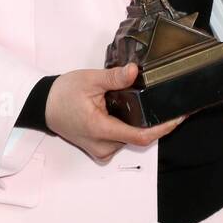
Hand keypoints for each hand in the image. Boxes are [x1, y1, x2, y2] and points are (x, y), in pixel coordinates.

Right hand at [45, 63, 185, 162]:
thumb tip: (135, 71)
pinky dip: (130, 126)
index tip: (179, 117)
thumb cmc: (64, 93)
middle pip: (139, 138)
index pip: (140, 136)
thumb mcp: (89, 79)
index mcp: (101, 129)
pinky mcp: (99, 149)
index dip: (163, 128)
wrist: (43, 106)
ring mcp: (101, 151)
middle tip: (171, 104)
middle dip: (156, 123)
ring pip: (131, 140)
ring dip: (141, 123)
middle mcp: (103, 146)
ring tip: (150, 103)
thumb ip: (114, 78)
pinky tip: (132, 111)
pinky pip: (122, 140)